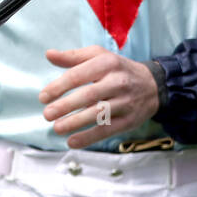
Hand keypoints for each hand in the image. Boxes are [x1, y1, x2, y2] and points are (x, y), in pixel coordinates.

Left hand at [40, 46, 159, 148]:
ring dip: (75, 123)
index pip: (79, 75)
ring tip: (56, 128)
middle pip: (88, 95)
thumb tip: (49, 54)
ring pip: (98, 114)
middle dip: (65, 106)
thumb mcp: (99, 56)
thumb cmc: (117, 69)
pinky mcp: (129, 120)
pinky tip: (72, 141)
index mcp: (107, 63)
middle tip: (47, 114)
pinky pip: (107, 130)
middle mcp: (117, 82)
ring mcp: (125, 102)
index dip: (59, 86)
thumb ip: (73, 57)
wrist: (152, 85)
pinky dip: (88, 137)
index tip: (43, 97)